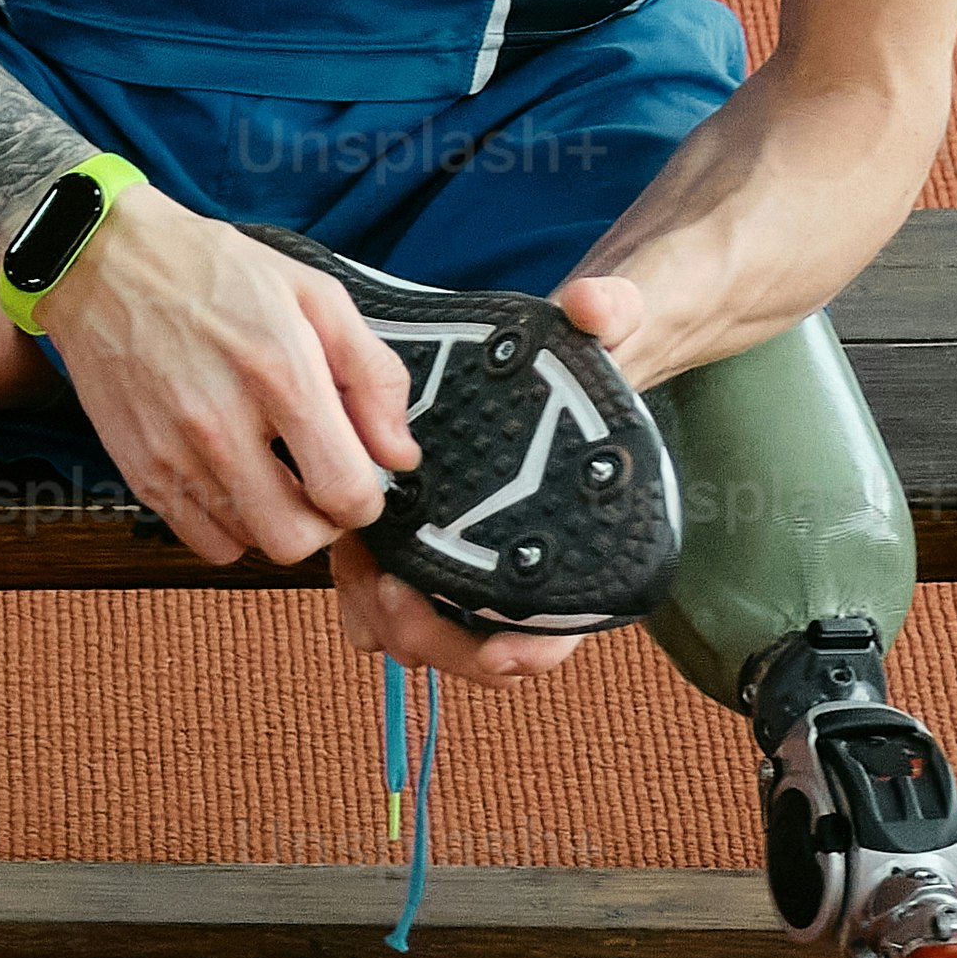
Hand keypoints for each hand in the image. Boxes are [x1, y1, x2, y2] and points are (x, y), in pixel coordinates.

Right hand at [38, 197, 419, 569]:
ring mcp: (174, 454)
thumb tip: (398, 453)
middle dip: (321, 524)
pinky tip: (231, 480)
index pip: (345, 493)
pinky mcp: (139, 470)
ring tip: (270, 472)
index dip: (366, 499)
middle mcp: (222, 424)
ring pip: (248, 545)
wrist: (105, 264)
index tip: (358, 478)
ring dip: (272, 521)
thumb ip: (373, 374)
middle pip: (295, 540)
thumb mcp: (315, 295)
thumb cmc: (212, 272)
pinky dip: (226, 525)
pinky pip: (200, 540)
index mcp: (280, 374)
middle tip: (317, 487)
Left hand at [318, 266, 650, 687]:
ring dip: (390, 621)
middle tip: (391, 596)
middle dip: (433, 637)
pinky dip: (365, 597)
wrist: (541, 356)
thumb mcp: (603, 324)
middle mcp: (522, 565)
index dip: (532, 648)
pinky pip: (390, 597)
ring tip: (361, 574)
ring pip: (427, 632)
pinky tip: (346, 562)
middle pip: (478, 648)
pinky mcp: (422, 543)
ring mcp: (467, 560)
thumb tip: (595, 307)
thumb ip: (610, 311)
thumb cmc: (579, 355)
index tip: (500, 650)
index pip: (560, 627)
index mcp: (578, 539)